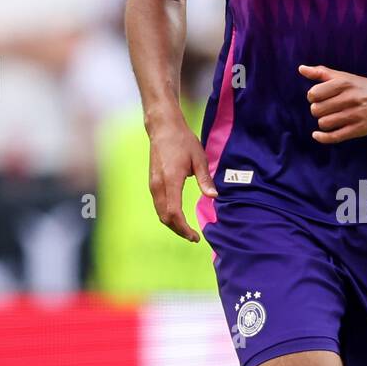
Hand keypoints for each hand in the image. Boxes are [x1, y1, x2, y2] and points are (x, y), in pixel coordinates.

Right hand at [147, 112, 216, 241]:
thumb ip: (205, 179)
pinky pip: (158, 205)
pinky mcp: (152, 183)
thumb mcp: (199, 158)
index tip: (195, 236)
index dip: (184, 228)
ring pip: (160, 213)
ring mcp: (153, 184)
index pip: (174, 212)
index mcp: (171, 180)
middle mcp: (158, 185)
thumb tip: (214, 196)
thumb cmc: (183, 141)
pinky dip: (168, 215)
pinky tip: (178, 217)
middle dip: (179, 230)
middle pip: (165, 217)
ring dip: (173, 224)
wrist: (163, 128)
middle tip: (194, 237)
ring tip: (187, 230)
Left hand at [299, 64, 366, 143]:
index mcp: (344, 83)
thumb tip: (301, 68)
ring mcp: (355, 115)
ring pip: (324, 123)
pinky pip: (334, 137)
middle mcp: (349, 98)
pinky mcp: (359, 129)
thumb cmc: (364, 87)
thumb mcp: (345, 77)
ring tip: (331, 118)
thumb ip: (322, 73)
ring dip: (323, 122)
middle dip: (318, 110)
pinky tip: (317, 135)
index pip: (314, 93)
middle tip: (326, 108)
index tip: (319, 97)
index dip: (313, 97)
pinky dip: (322, 138)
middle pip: (317, 110)